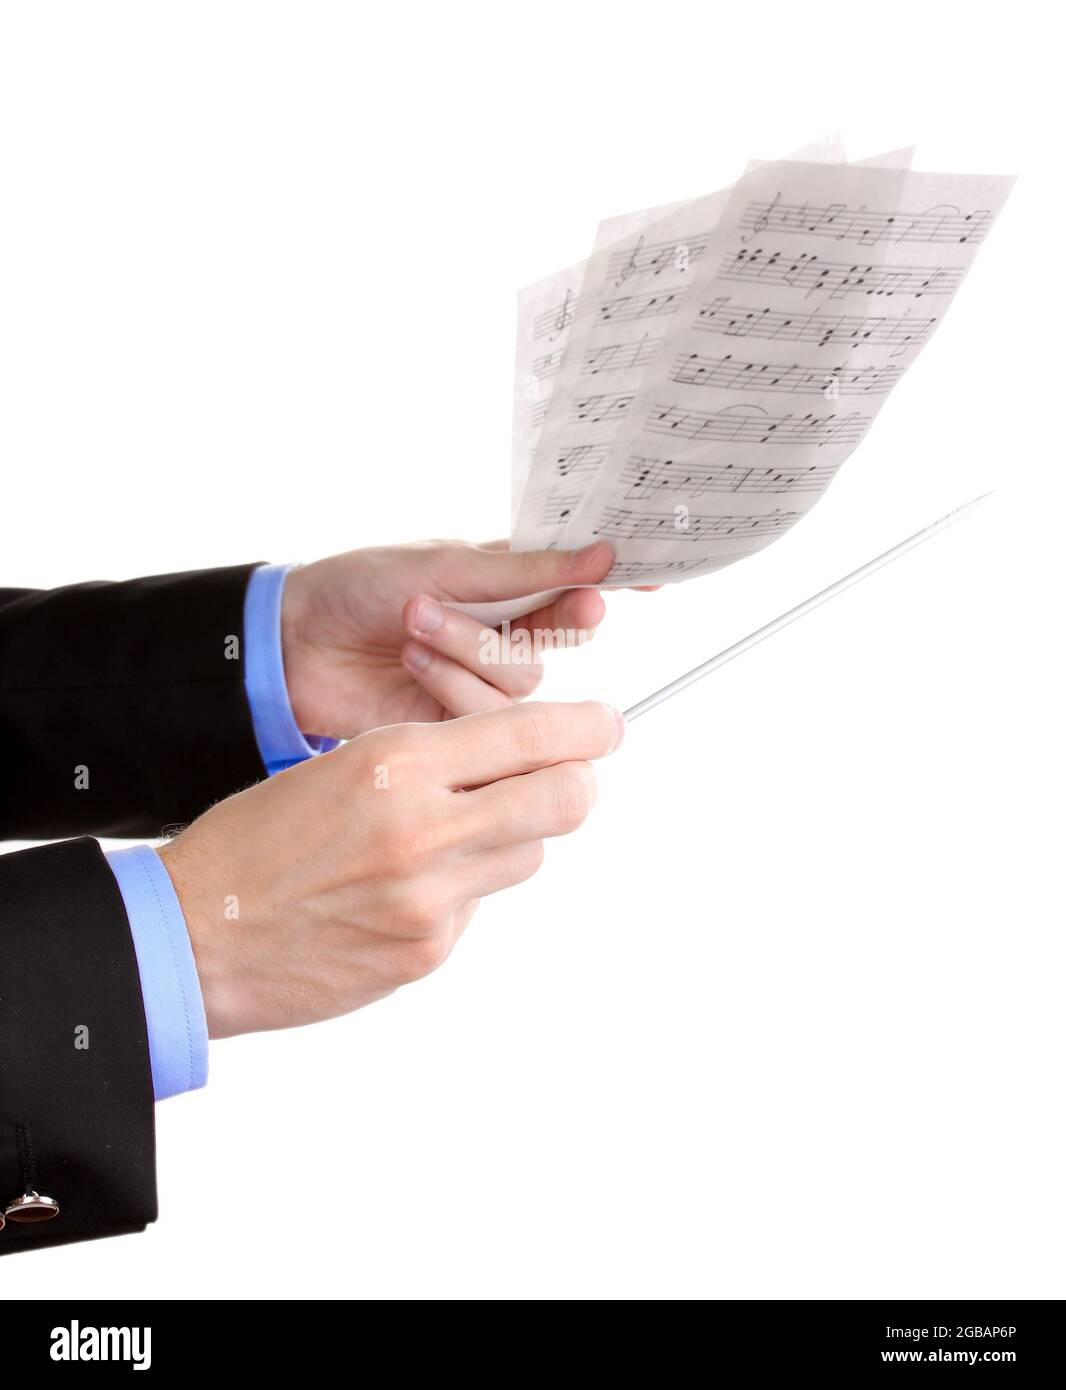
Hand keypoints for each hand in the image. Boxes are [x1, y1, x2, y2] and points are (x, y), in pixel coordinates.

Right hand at [159, 701, 622, 1036]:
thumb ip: (432, 761)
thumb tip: (516, 761)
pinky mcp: (427, 950)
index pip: (532, 734)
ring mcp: (431, 898)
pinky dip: (460, 891)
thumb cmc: (259, 840)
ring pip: (528, 853)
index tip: (606, 725)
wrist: (196, 933)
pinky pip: (479, 905)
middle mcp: (425, 828)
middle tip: (560, 779)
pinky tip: (399, 893)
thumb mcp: (342, 765)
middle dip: (574, 783)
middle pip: (567, 799)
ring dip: (510, 838)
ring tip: (441, 840)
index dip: (587, 727)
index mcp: (397, 763)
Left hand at [279, 539, 616, 738]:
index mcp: (503, 581)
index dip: (612, 581)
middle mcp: (501, 631)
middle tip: (491, 603)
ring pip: (521, 682)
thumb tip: (604, 554)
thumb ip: (527, 572)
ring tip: (411, 628)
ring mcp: (479, 680)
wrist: (294, 644)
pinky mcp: (455, 722)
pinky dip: (451, 687)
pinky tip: (411, 664)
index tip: (649, 577)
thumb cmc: (360, 586)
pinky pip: (486, 717)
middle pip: (555, 640)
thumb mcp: (445, 566)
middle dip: (524, 622)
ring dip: (467, 652)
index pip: (574, 580)